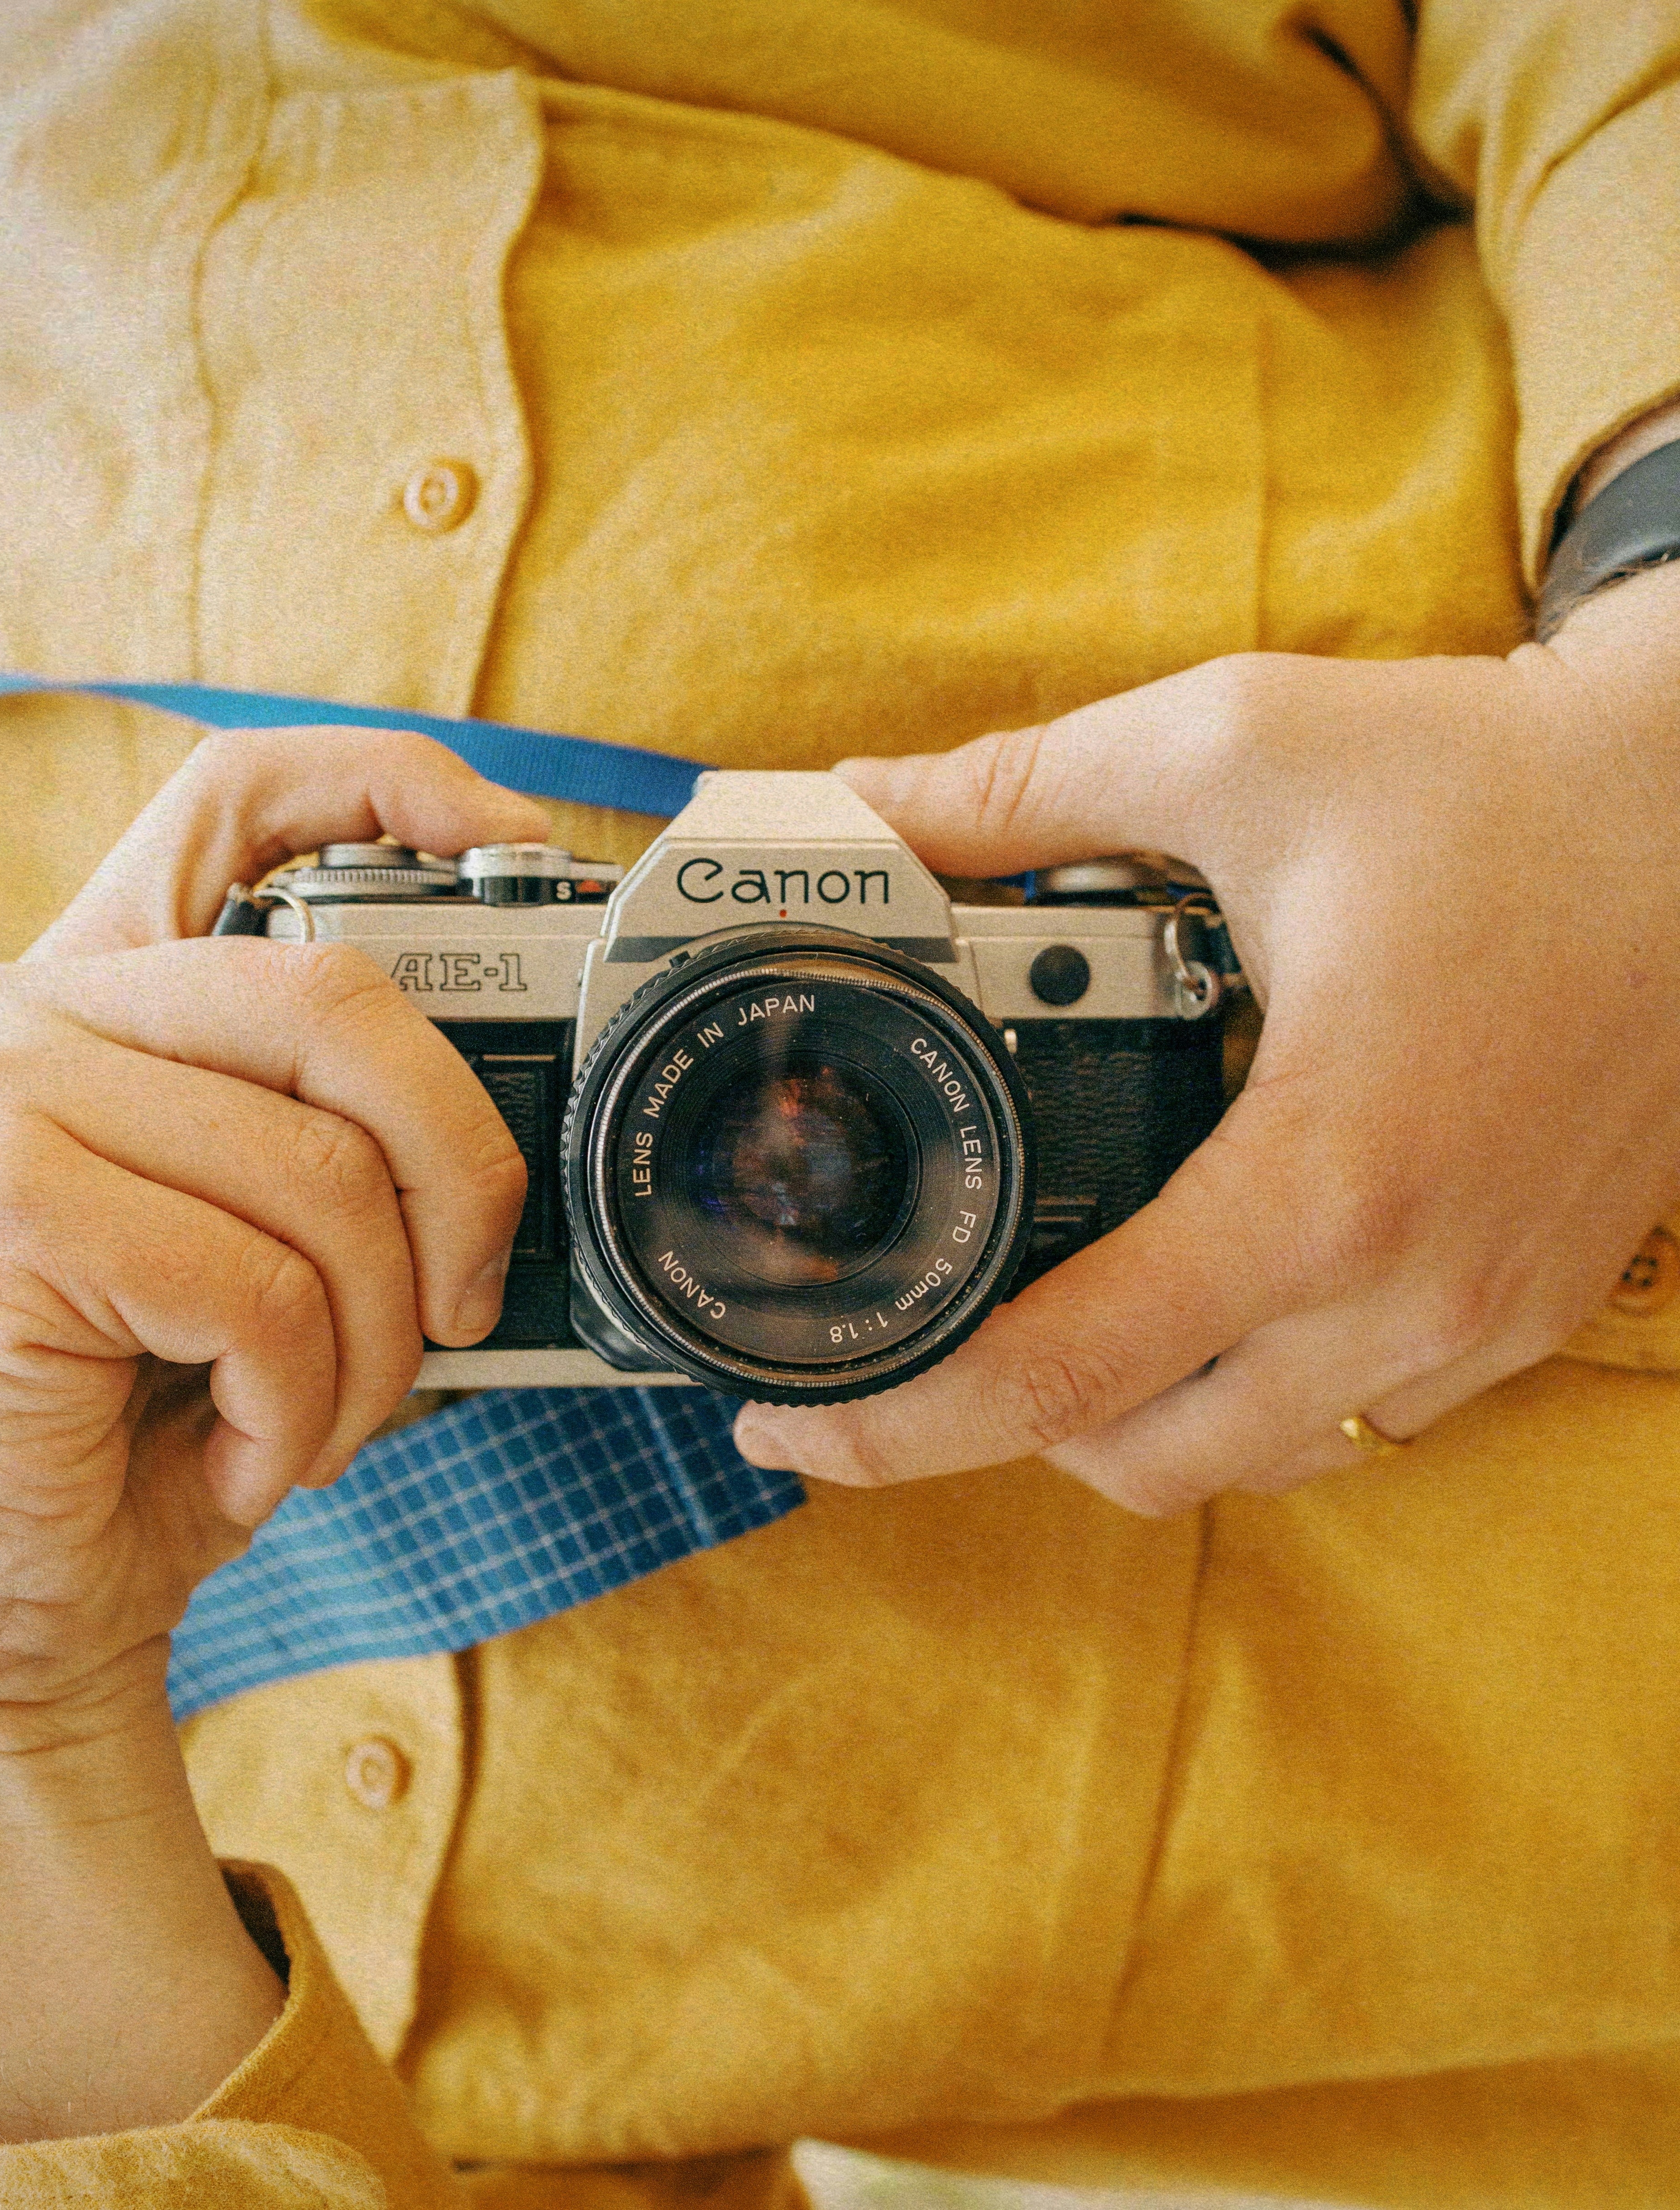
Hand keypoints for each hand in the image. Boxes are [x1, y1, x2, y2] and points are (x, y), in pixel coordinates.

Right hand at [0, 726, 546, 1739]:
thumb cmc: (140, 1429)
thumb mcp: (251, 1249)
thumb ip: (330, 1142)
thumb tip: (518, 1115)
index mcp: (91, 997)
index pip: (237, 801)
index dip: (394, 788)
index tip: (520, 853)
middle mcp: (19, 1012)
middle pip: (339, 998)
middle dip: (462, 1166)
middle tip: (471, 1298)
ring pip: (321, 1173)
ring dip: (377, 1338)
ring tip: (326, 1417)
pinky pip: (262, 1290)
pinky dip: (304, 1403)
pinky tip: (250, 1456)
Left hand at [734, 565, 1679, 1512]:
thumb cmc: (1489, 781)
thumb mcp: (1232, 747)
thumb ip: (1019, 794)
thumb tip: (856, 810)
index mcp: (1316, 1180)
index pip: (1061, 1374)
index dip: (895, 1423)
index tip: (791, 1426)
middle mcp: (1408, 1291)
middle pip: (1145, 1460)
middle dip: (999, 1428)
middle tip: (910, 1348)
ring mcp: (1483, 1318)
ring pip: (1255, 1456)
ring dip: (1130, 1414)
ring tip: (1047, 1308)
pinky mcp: (1532, 1306)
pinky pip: (1358, 1416)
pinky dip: (1251, 1386)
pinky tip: (1204, 1284)